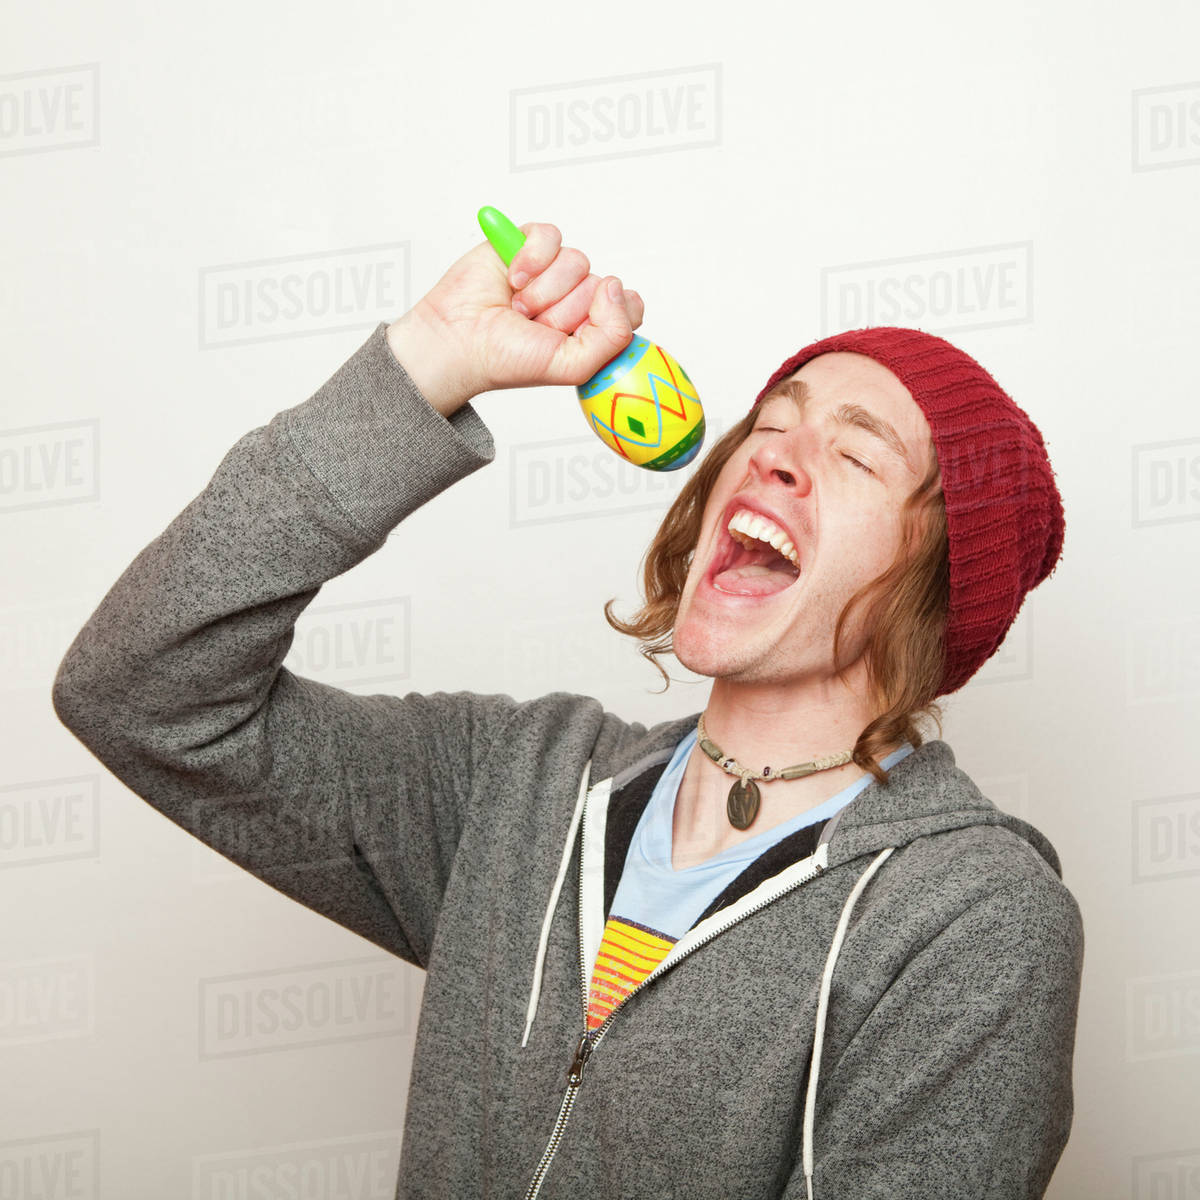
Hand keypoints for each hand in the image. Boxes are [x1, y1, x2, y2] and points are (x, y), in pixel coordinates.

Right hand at [386, 221, 644, 415]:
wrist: (459, 342)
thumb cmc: (508, 359)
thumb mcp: (573, 365)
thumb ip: (613, 336)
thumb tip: (616, 285)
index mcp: (594, 327)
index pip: (630, 306)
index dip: (608, 316)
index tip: (578, 334)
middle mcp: (577, 297)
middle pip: (602, 285)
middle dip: (565, 310)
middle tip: (535, 327)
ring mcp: (554, 271)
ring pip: (577, 261)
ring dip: (544, 290)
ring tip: (518, 308)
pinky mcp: (529, 245)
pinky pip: (550, 236)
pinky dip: (530, 257)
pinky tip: (512, 279)